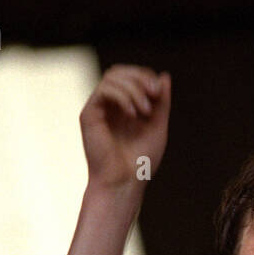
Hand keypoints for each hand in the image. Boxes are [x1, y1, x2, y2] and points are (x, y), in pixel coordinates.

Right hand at [81, 65, 170, 189]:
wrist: (124, 182)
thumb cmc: (140, 161)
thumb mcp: (157, 127)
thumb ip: (161, 103)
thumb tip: (164, 76)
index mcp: (124, 107)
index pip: (130, 77)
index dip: (145, 77)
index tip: (159, 92)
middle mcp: (108, 105)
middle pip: (118, 72)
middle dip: (139, 78)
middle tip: (154, 94)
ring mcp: (98, 109)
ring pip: (111, 78)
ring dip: (133, 88)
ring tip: (145, 111)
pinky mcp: (89, 114)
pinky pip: (103, 91)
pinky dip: (121, 97)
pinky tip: (133, 115)